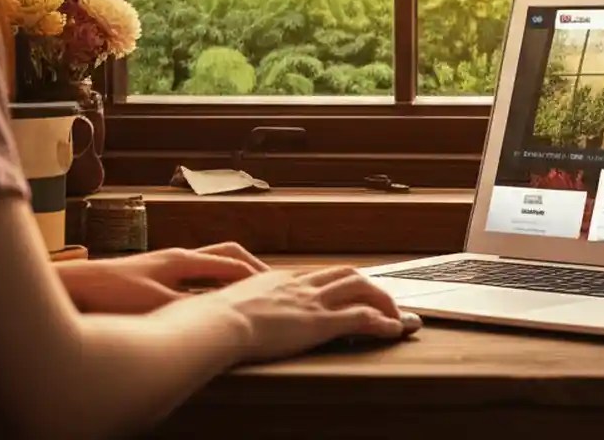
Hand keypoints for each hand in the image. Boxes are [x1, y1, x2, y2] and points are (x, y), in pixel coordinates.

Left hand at [59, 242, 271, 313]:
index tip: (278, 288)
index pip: (233, 264)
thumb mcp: (158, 304)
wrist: (75, 286)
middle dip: (251, 267)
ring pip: (210, 263)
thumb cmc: (113, 293)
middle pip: (226, 255)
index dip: (257, 277)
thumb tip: (226, 309)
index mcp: (184, 260)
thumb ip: (193, 306)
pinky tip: (209, 300)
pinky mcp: (153, 274)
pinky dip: (212, 283)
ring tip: (247, 291)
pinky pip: (195, 273)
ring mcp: (165, 264)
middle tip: (270, 283)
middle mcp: (178, 257)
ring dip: (231, 274)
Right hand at [197, 265, 421, 361]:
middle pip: (345, 274)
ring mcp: (310, 301)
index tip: (346, 291)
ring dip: (383, 301)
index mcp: (275, 278)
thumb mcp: (220, 306)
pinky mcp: (319, 322)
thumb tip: (215, 318)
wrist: (214, 324)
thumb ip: (228, 307)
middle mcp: (298, 284)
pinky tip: (394, 330)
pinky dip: (382, 322)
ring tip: (396, 316)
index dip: (336, 283)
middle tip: (382, 301)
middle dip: (368, 286)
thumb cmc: (208, 321)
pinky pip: (361, 317)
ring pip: (360, 288)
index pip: (316, 275)